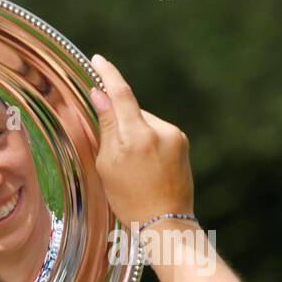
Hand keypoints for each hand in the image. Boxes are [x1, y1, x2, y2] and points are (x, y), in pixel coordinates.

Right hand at [90, 54, 194, 228]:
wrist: (165, 222)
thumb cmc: (129, 199)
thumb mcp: (107, 165)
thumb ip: (107, 127)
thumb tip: (101, 95)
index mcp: (138, 136)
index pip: (121, 94)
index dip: (108, 75)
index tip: (98, 60)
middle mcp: (160, 130)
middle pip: (132, 111)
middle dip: (119, 120)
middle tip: (111, 152)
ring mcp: (175, 136)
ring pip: (144, 122)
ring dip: (133, 134)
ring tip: (131, 167)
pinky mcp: (183, 143)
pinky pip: (157, 132)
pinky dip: (146, 142)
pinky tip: (144, 166)